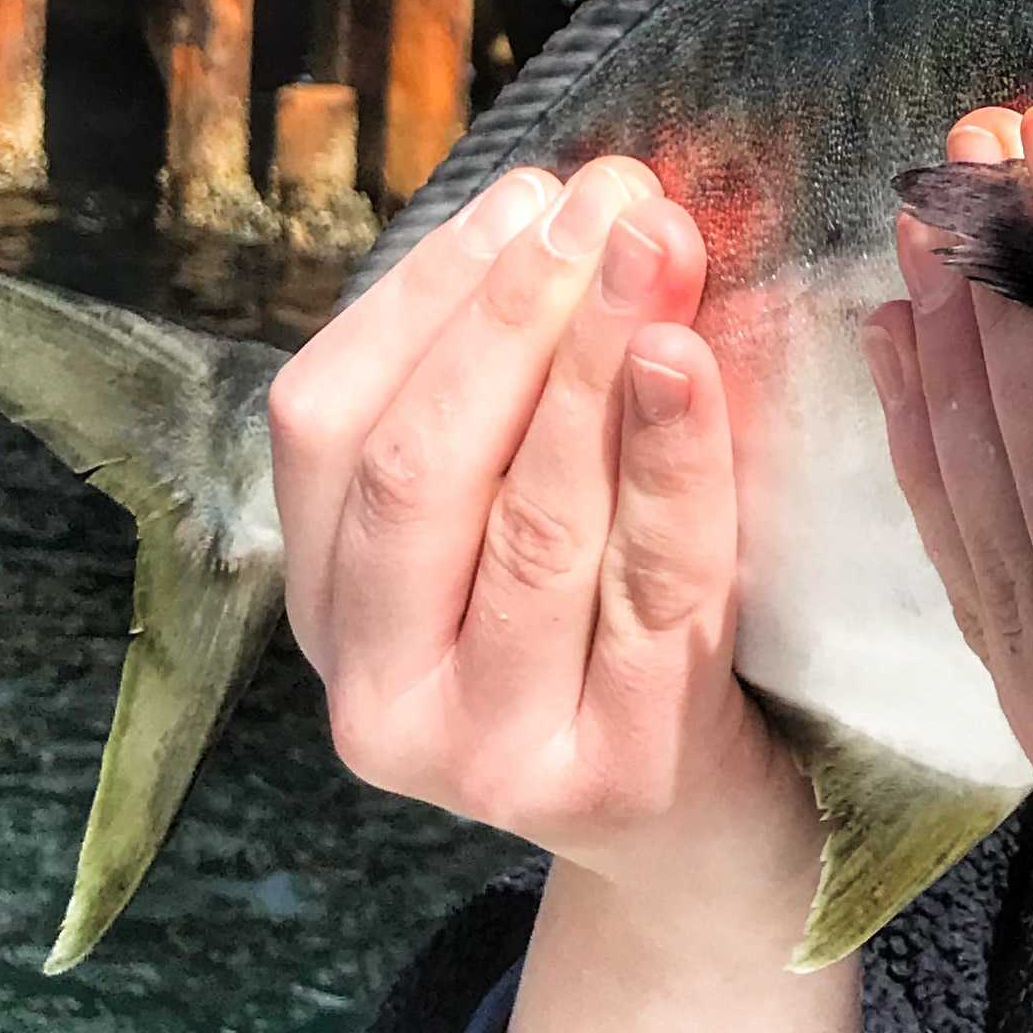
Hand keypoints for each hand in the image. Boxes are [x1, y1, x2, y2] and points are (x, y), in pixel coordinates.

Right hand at [270, 155, 811, 915]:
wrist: (707, 838)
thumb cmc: (618, 634)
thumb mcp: (537, 509)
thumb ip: (526, 383)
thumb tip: (572, 202)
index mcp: (325, 606)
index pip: (327, 421)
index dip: (428, 294)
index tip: (533, 194)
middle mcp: (374, 691)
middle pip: (419, 467)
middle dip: (515, 313)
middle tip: (608, 200)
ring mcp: (483, 752)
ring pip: (529, 521)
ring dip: (594, 360)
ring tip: (656, 241)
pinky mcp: (606, 776)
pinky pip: (648, 581)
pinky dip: (673, 457)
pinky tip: (692, 360)